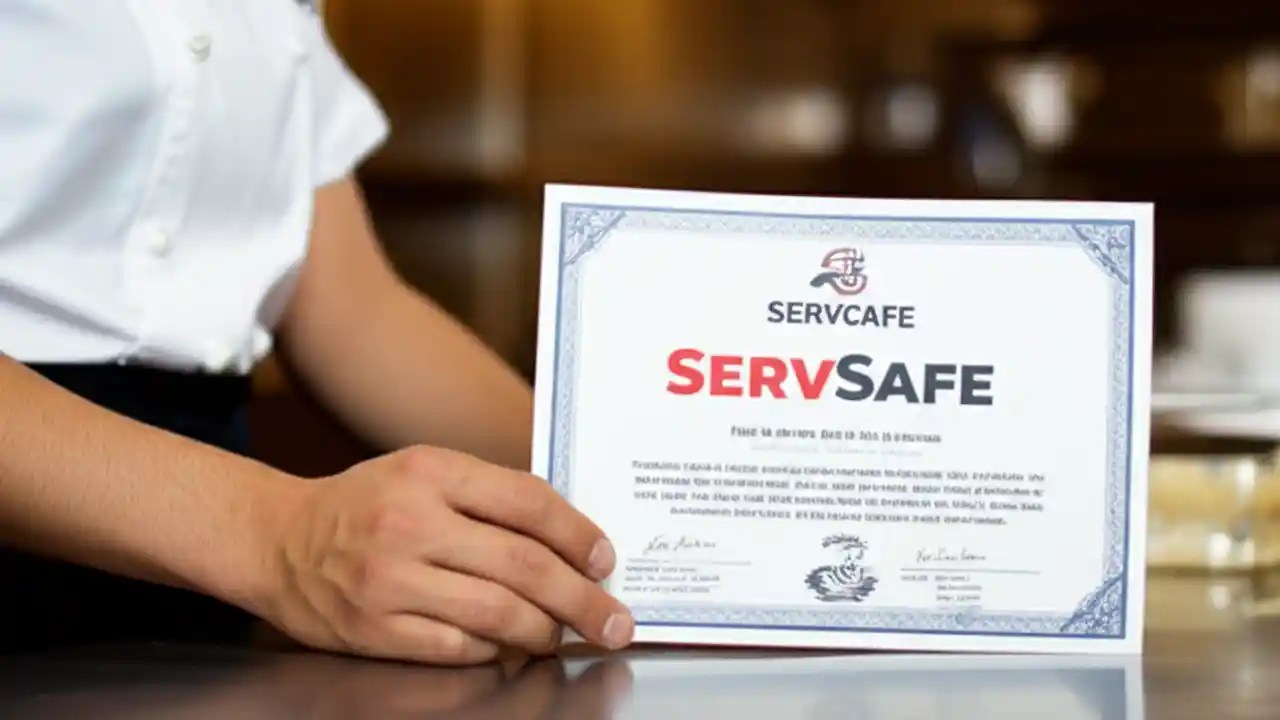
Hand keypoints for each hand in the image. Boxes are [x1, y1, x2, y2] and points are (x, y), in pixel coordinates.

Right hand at [262, 446, 634, 664]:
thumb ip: (489, 495)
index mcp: (431, 472)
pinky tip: (509, 644)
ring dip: (544, 630)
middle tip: (614, 620)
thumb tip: (571, 537)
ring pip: (499, 615)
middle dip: (582, 600)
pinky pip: (460, 648)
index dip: (578, 534)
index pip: (528, 503)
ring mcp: (391, 580)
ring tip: (561, 633)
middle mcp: (412, 523)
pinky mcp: (376, 630)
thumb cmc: (365, 504)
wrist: (276, 540)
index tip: (605, 559)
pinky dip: (496, 650)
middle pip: (524, 567)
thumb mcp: (423, 471)